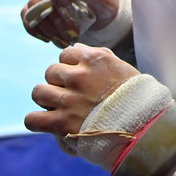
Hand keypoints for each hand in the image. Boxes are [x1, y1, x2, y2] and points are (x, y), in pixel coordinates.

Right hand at [22, 0, 123, 46]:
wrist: (102, 13)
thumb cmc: (107, 4)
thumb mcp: (107, 0)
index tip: (70, 17)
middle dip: (55, 18)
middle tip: (71, 36)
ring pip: (33, 7)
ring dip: (46, 27)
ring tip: (64, 40)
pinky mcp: (38, 3)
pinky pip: (27, 16)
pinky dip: (36, 30)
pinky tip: (51, 39)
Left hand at [24, 44, 140, 141]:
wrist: (144, 127)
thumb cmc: (136, 97)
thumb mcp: (121, 67)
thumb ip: (97, 55)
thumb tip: (74, 48)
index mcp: (94, 59)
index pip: (66, 53)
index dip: (70, 66)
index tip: (79, 78)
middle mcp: (79, 76)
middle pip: (51, 72)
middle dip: (58, 83)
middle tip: (71, 95)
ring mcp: (69, 99)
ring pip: (38, 92)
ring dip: (46, 99)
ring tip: (58, 107)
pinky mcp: (61, 123)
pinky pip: (32, 119)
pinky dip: (36, 121)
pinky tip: (45, 122)